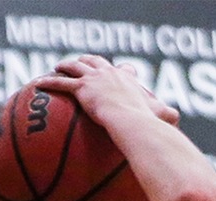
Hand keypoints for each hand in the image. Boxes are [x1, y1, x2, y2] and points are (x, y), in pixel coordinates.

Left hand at [36, 55, 177, 128]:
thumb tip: (178, 124)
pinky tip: (38, 84)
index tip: (117, 73)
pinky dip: (49, 83)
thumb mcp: (164, 118)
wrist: (131, 120)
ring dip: (66, 65)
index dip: (120, 72)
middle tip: (81, 64)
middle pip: (96, 61)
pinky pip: (61, 83)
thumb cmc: (148, 122)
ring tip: (58, 67)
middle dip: (88, 60)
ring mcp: (95, 78)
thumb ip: (169, 118)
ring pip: (76, 66)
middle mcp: (110, 73)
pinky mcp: (82, 88)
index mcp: (128, 80)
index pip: (125, 71)